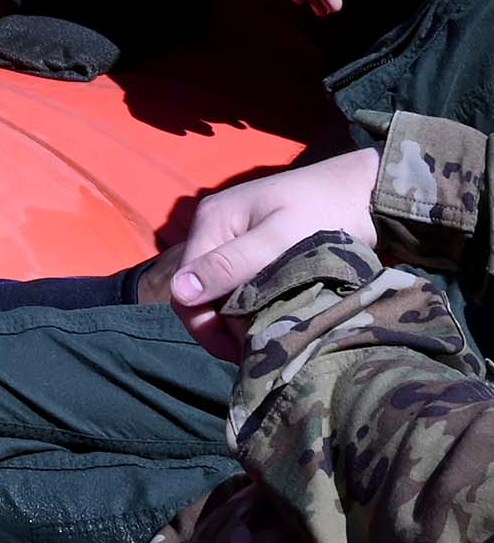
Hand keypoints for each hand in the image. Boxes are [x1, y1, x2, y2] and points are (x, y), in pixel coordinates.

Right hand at [167, 146, 382, 349]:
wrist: (364, 192)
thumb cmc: (324, 211)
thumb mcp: (279, 240)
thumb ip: (231, 266)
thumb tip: (179, 292)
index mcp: (212, 223)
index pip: (186, 284)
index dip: (207, 323)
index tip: (244, 350)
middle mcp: (215, 229)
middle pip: (203, 289)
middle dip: (227, 323)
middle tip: (266, 345)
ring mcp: (234, 237)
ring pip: (224, 289)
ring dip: (243, 315)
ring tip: (276, 332)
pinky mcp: (255, 246)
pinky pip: (243, 283)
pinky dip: (257, 303)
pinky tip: (279, 314)